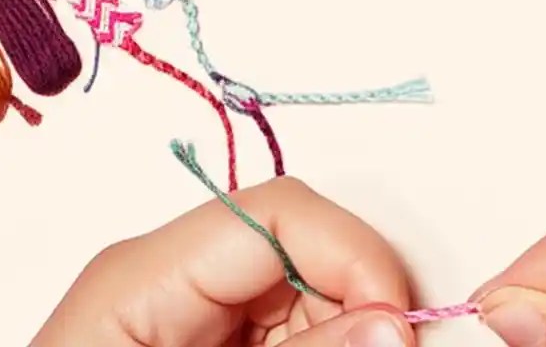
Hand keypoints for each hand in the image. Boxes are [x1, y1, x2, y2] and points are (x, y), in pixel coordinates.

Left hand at [32, 176, 417, 345]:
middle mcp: (172, 284)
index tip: (400, 332)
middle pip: (305, 255)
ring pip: (311, 303)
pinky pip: (291, 339)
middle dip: (363, 310)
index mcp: (146, 277)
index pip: (279, 213)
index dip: (355, 257)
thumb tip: (389, 325)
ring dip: (347, 341)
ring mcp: (192, 320)